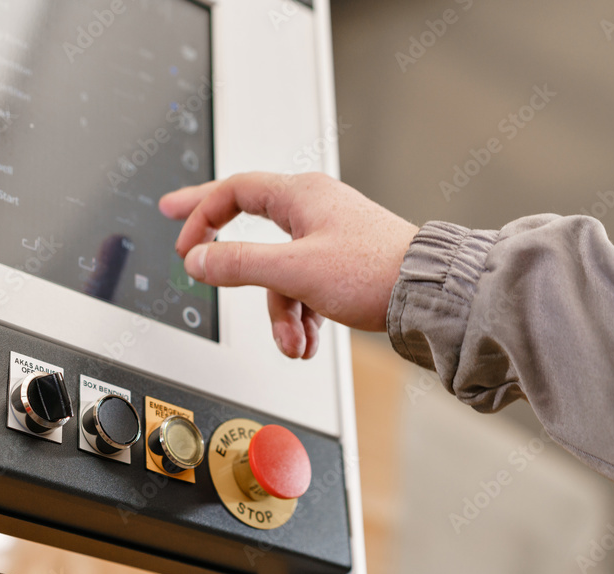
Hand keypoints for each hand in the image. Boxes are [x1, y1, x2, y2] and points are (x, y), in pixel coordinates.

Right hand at [160, 172, 418, 358]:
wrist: (429, 296)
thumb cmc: (375, 272)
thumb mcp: (294, 271)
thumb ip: (239, 264)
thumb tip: (198, 260)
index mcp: (300, 196)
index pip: (233, 192)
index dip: (201, 215)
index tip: (185, 243)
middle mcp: (313, 210)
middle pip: (250, 224)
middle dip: (221, 246)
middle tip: (184, 238)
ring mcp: (328, 238)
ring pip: (281, 273)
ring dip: (281, 314)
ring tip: (292, 342)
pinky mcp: (342, 265)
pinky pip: (305, 288)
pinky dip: (302, 317)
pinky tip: (309, 341)